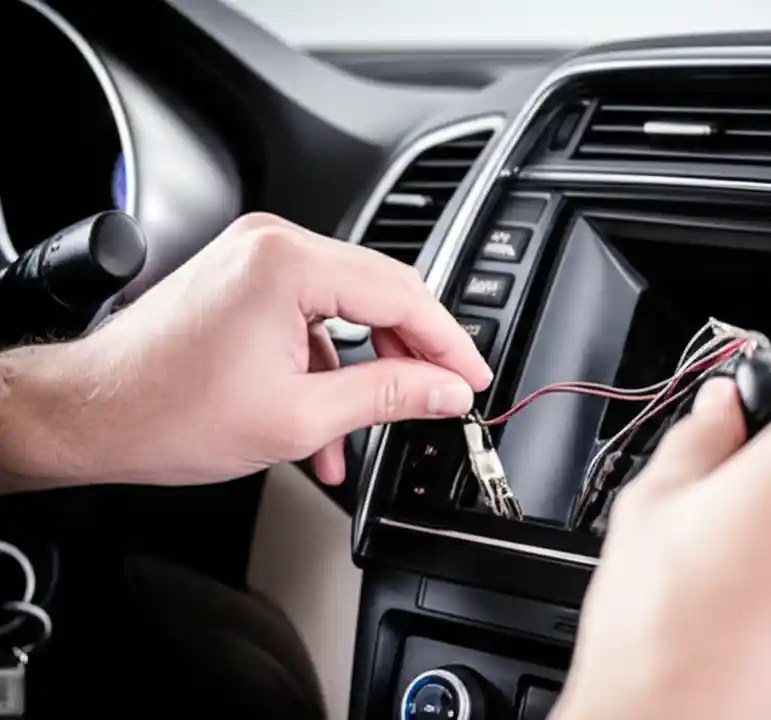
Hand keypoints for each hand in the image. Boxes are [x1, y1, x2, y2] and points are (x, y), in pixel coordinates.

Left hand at [0, 212, 491, 488]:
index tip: (473, 376)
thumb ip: (390, 396)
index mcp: (288, 264)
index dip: (449, 341)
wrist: (90, 415)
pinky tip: (334, 419)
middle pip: (380, 291)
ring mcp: (256, 259)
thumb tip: (446, 390)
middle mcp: (273, 245)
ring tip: (385, 420)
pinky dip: (332, 362)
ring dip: (372, 365)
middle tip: (447, 394)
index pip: (402, 293)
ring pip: (349, 305)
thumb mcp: (300, 417)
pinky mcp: (245, 279)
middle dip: (416, 351)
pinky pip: (313, 314)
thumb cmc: (166, 412)